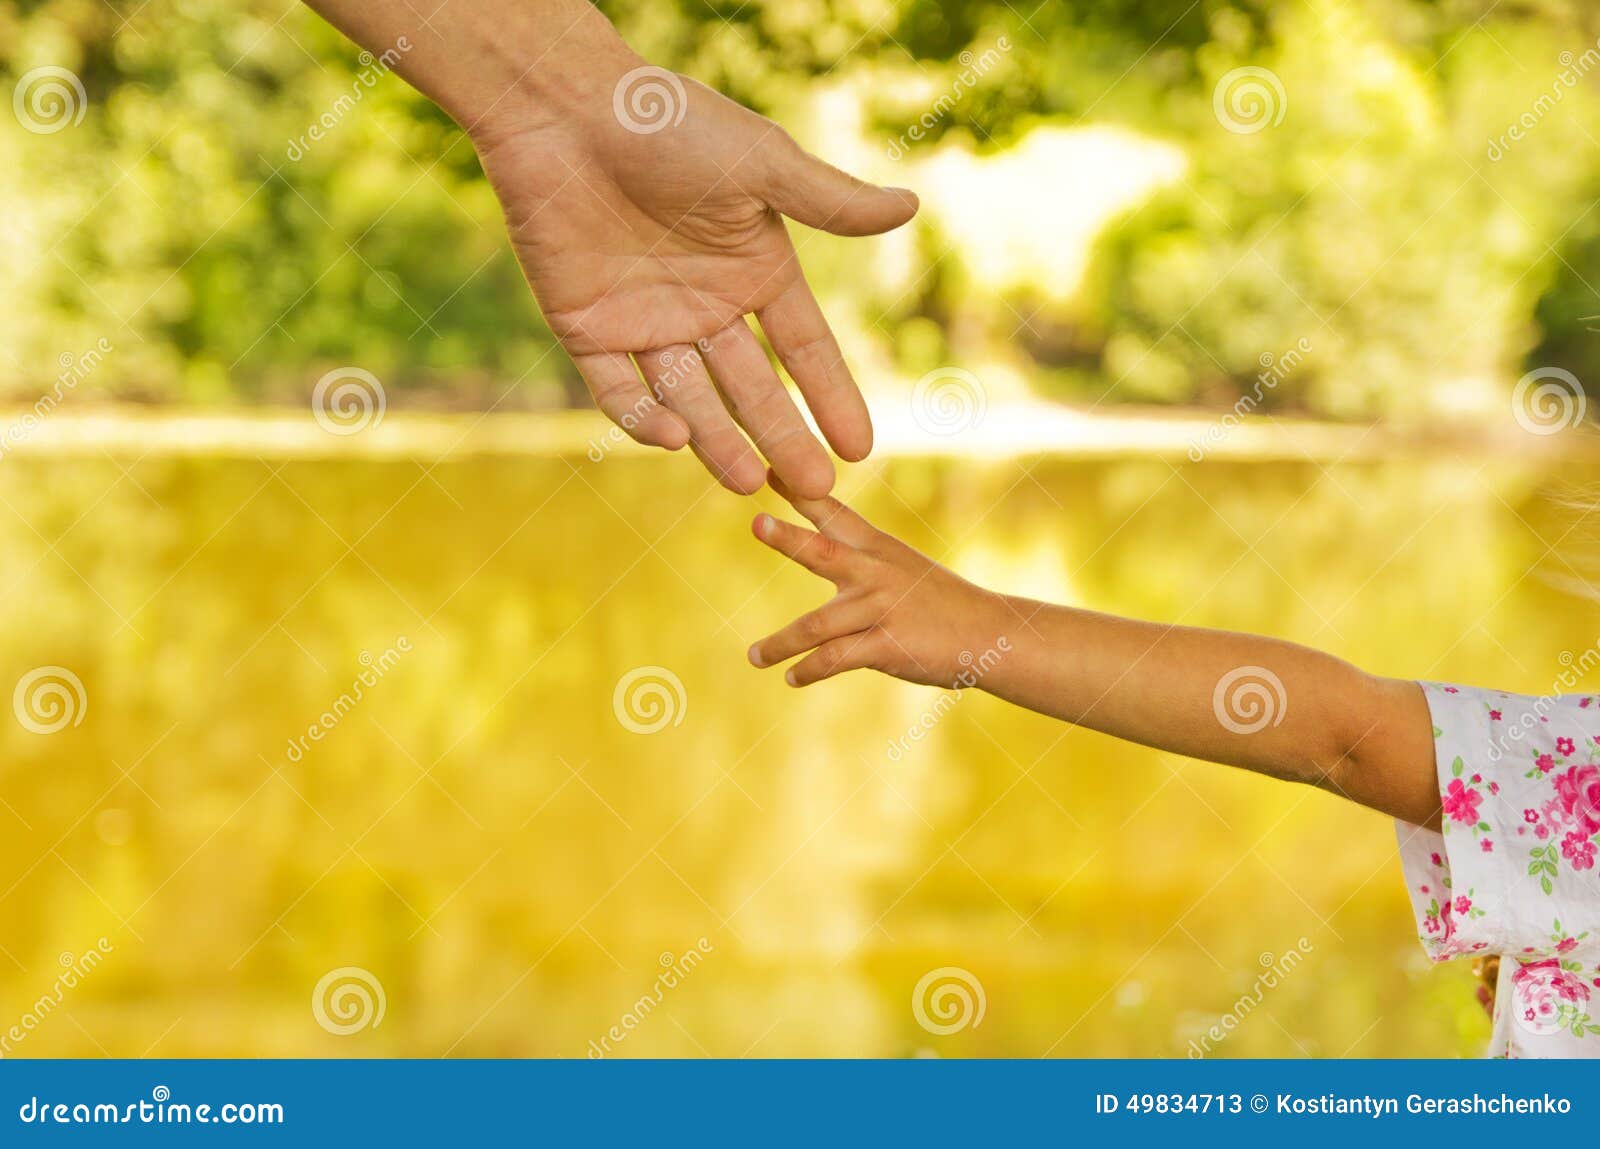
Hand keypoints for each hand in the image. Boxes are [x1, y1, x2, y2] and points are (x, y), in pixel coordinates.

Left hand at [474, 59, 917, 497]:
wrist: (562, 108)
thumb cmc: (668, 123)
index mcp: (753, 266)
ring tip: (751, 485)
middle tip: (815, 492)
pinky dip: (643, 418)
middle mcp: (704, 302)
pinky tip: (676, 439)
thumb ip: (828, 201)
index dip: (832, 398)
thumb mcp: (759, 164)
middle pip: (752, 388)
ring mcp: (644, 320)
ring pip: (690, 399)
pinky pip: (618, 390)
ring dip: (719, 444)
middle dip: (784, 438)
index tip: (861, 450)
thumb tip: (910, 208)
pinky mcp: (584, 328)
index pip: (804, 349)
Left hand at [746, 475, 1011, 686]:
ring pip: (817, 625)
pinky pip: (836, 658)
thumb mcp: (902, 568)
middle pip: (823, 551)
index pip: (834, 513)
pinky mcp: (888, 646)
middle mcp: (877, 573)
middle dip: (788, 538)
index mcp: (878, 548)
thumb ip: (862, 560)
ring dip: (781, 643)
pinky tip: (793, 678)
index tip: (768, 470)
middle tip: (757, 523)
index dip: (799, 493)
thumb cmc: (941, 602)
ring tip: (754, 657)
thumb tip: (821, 551)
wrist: (992, 633)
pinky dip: (810, 669)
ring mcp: (882, 609)